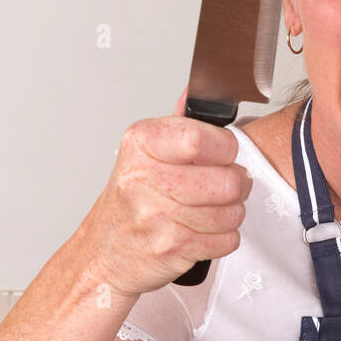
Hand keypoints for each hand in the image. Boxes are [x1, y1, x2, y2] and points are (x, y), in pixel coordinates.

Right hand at [79, 87, 252, 298]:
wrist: (102, 252)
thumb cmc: (130, 200)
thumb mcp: (144, 152)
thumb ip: (178, 123)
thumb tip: (201, 89)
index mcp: (141, 144)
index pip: (201, 138)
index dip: (226, 148)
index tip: (223, 153)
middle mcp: (144, 179)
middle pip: (227, 180)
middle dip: (237, 184)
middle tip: (224, 185)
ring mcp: (156, 216)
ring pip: (232, 212)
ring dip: (231, 213)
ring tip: (210, 209)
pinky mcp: (172, 248)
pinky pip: (227, 239)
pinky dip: (223, 238)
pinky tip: (203, 231)